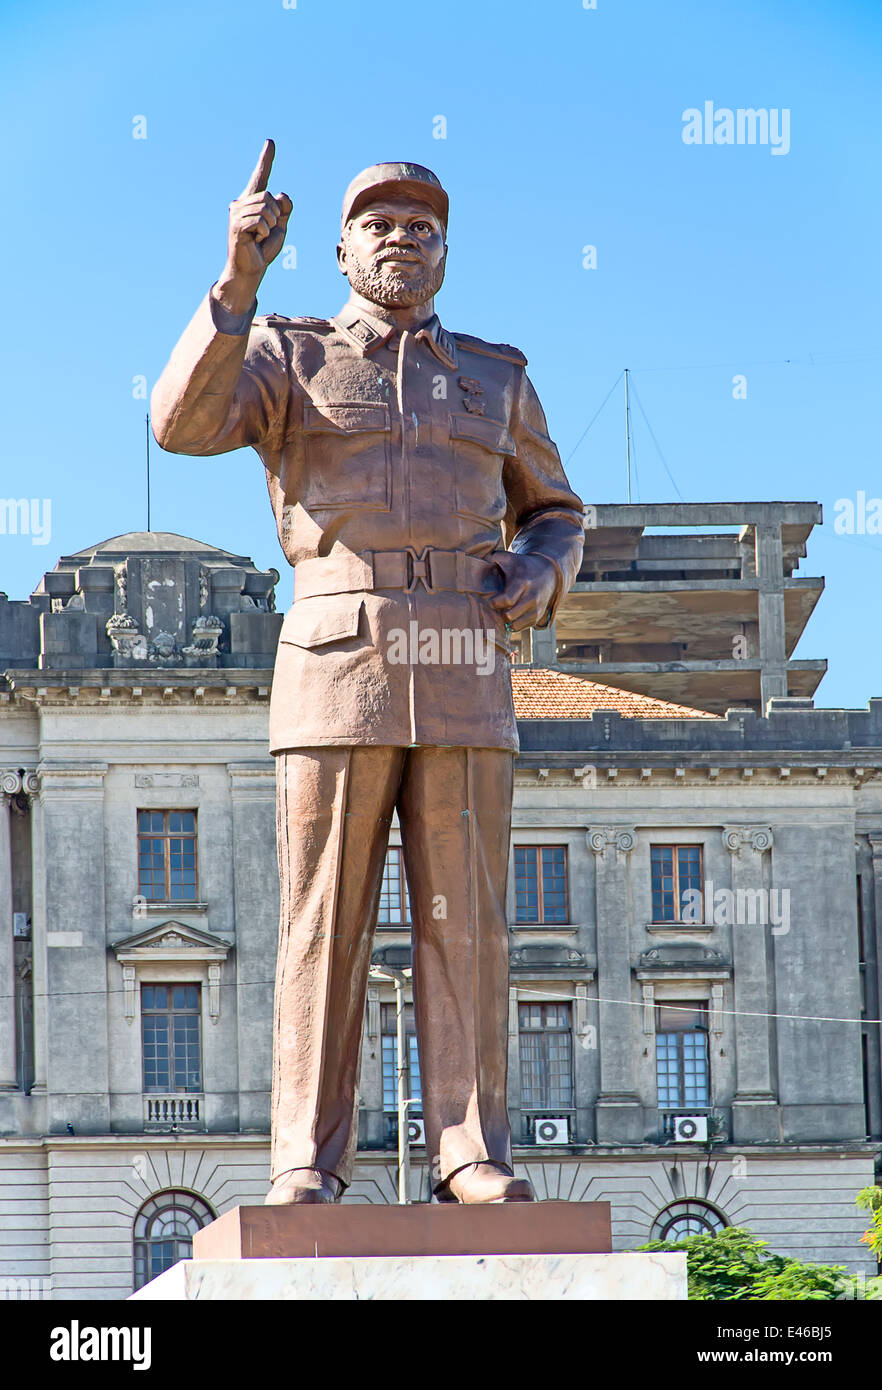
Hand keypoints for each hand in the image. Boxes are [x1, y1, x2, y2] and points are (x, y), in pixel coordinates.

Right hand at [216, 140, 292, 311]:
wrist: (251, 269)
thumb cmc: (263, 249)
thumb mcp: (280, 226)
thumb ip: (284, 209)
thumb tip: (281, 194)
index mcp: (252, 202)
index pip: (261, 177)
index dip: (266, 160)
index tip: (271, 142)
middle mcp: (240, 203)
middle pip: (269, 197)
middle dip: (275, 216)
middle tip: (265, 232)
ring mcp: (236, 213)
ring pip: (266, 209)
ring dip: (270, 226)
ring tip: (259, 237)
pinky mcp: (236, 225)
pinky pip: (260, 221)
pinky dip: (264, 232)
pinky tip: (254, 241)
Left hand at [488, 552, 558, 631]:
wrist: (549, 572)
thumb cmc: (522, 565)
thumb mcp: (509, 558)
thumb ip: (492, 558)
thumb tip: (475, 561)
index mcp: (522, 583)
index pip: (507, 600)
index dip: (495, 603)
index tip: (491, 600)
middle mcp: (532, 597)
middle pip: (510, 615)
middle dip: (499, 613)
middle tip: (497, 608)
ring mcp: (536, 608)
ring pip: (516, 625)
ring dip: (507, 621)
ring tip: (504, 612)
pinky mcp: (538, 616)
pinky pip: (522, 628)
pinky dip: (514, 624)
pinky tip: (511, 616)